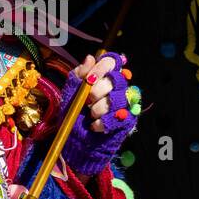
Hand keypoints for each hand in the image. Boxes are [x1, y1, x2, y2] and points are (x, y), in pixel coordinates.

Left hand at [58, 51, 136, 176]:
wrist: (74, 140)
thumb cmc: (73, 113)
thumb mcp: (71, 92)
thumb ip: (79, 75)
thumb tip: (90, 58)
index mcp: (104, 77)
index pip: (112, 62)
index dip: (102, 67)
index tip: (89, 77)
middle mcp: (118, 88)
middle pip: (116, 79)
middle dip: (96, 90)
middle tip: (86, 100)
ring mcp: (125, 103)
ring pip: (117, 99)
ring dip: (98, 108)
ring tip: (89, 114)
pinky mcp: (127, 119)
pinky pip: (117, 117)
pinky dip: (102, 122)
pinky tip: (93, 125)